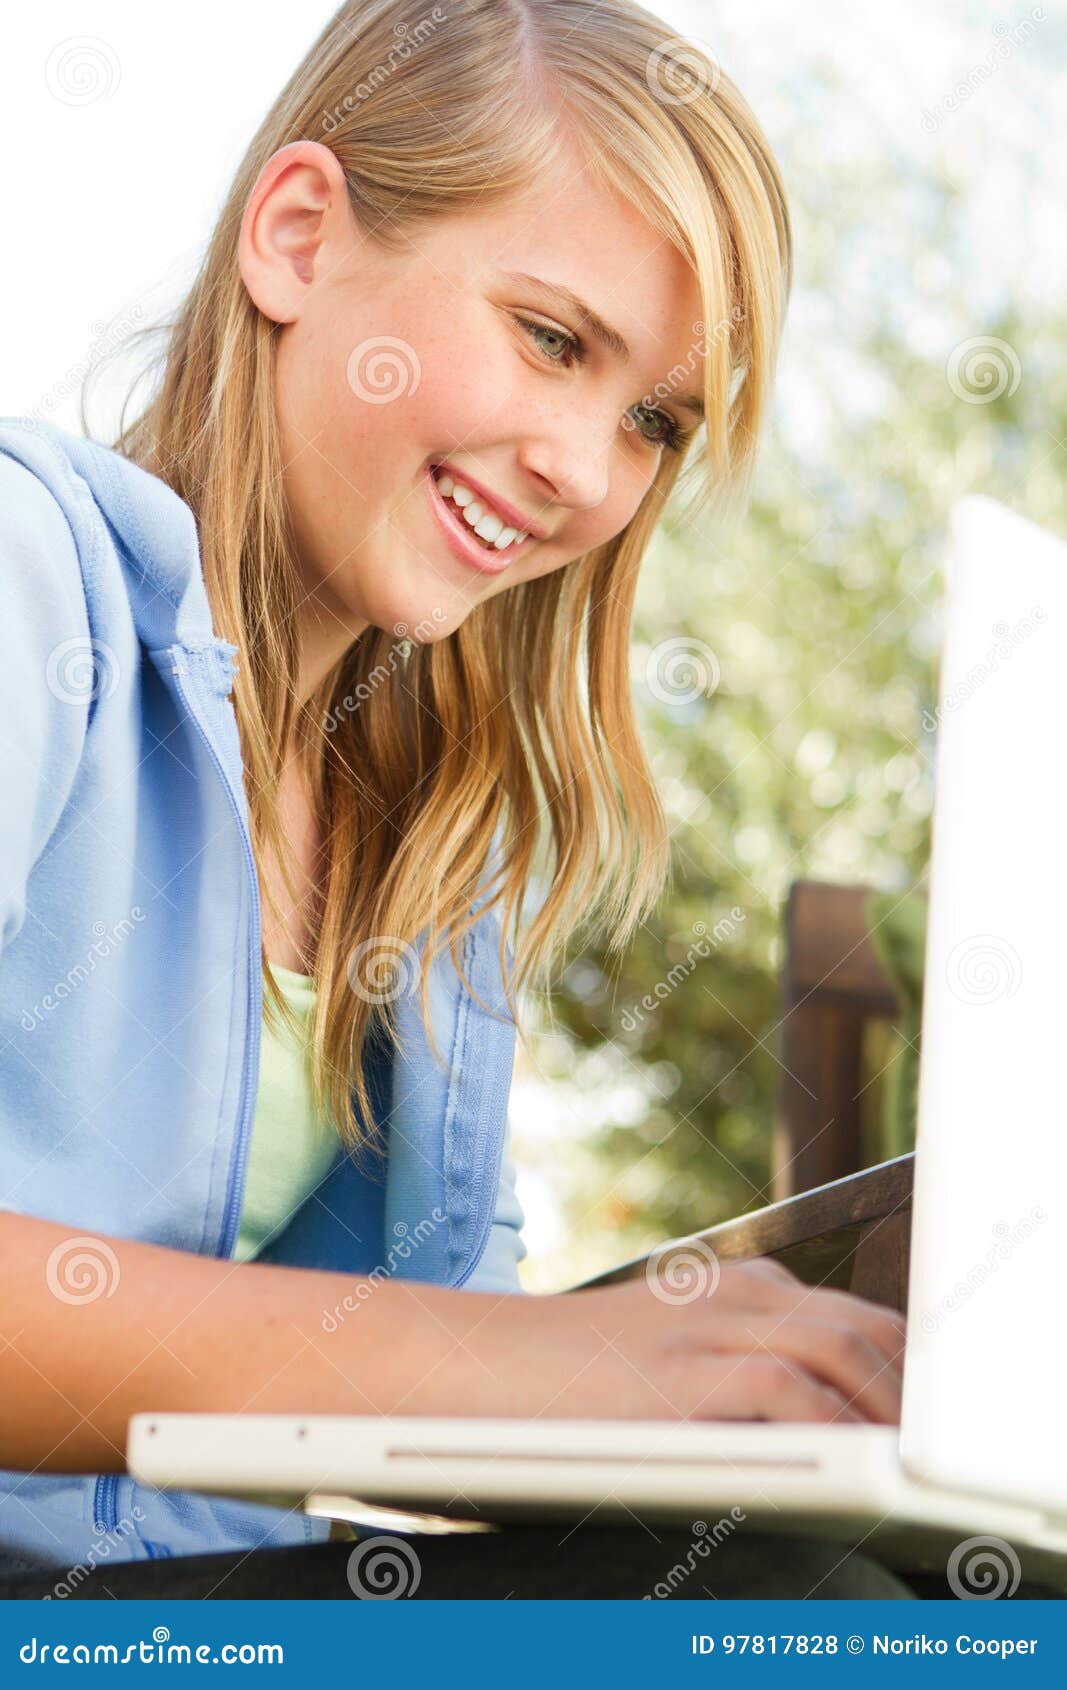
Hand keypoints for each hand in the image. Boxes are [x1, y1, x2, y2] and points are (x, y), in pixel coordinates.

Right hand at [528, 1255, 904, 1425]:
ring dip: (884, 1407)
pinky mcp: (680, 1377)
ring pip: (838, 1350)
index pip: (851, 1313)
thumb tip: (802, 1410)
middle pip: (861, 1324)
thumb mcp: (665, 1346)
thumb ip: (730, 1355)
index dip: (899, 1363)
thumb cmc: (569, 1374)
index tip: (915, 1414)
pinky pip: (786, 1390)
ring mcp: (705, 1329)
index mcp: (733, 1285)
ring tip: (902, 1456)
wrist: (479, 1363)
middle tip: (921, 1441)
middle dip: (908, 1384)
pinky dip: (831, 1424)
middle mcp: (730, 1294)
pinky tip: (846, 1455)